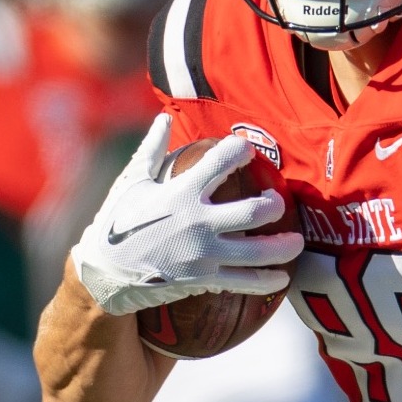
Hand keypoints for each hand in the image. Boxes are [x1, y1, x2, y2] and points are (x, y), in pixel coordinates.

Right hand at [70, 115, 302, 315]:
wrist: (104, 272)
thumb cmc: (118, 221)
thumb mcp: (131, 181)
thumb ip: (152, 149)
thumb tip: (163, 118)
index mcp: (181, 192)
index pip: (221, 162)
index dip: (240, 151)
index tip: (248, 152)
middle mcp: (198, 222)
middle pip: (254, 212)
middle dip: (275, 205)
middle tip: (278, 201)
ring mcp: (204, 254)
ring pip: (258, 252)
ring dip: (284, 246)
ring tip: (296, 240)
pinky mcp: (204, 278)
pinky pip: (245, 282)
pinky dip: (268, 281)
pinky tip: (282, 278)